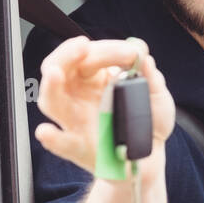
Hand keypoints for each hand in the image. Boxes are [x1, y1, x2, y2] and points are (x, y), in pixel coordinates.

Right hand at [35, 36, 175, 175]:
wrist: (150, 156)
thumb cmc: (148, 121)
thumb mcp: (156, 96)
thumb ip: (151, 76)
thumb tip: (143, 54)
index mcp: (94, 78)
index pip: (88, 55)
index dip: (106, 49)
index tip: (132, 53)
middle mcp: (78, 96)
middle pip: (57, 69)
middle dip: (66, 54)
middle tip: (82, 46)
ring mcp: (75, 122)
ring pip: (50, 101)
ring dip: (50, 86)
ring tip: (56, 74)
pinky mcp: (79, 148)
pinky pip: (60, 143)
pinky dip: (52, 138)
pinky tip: (46, 132)